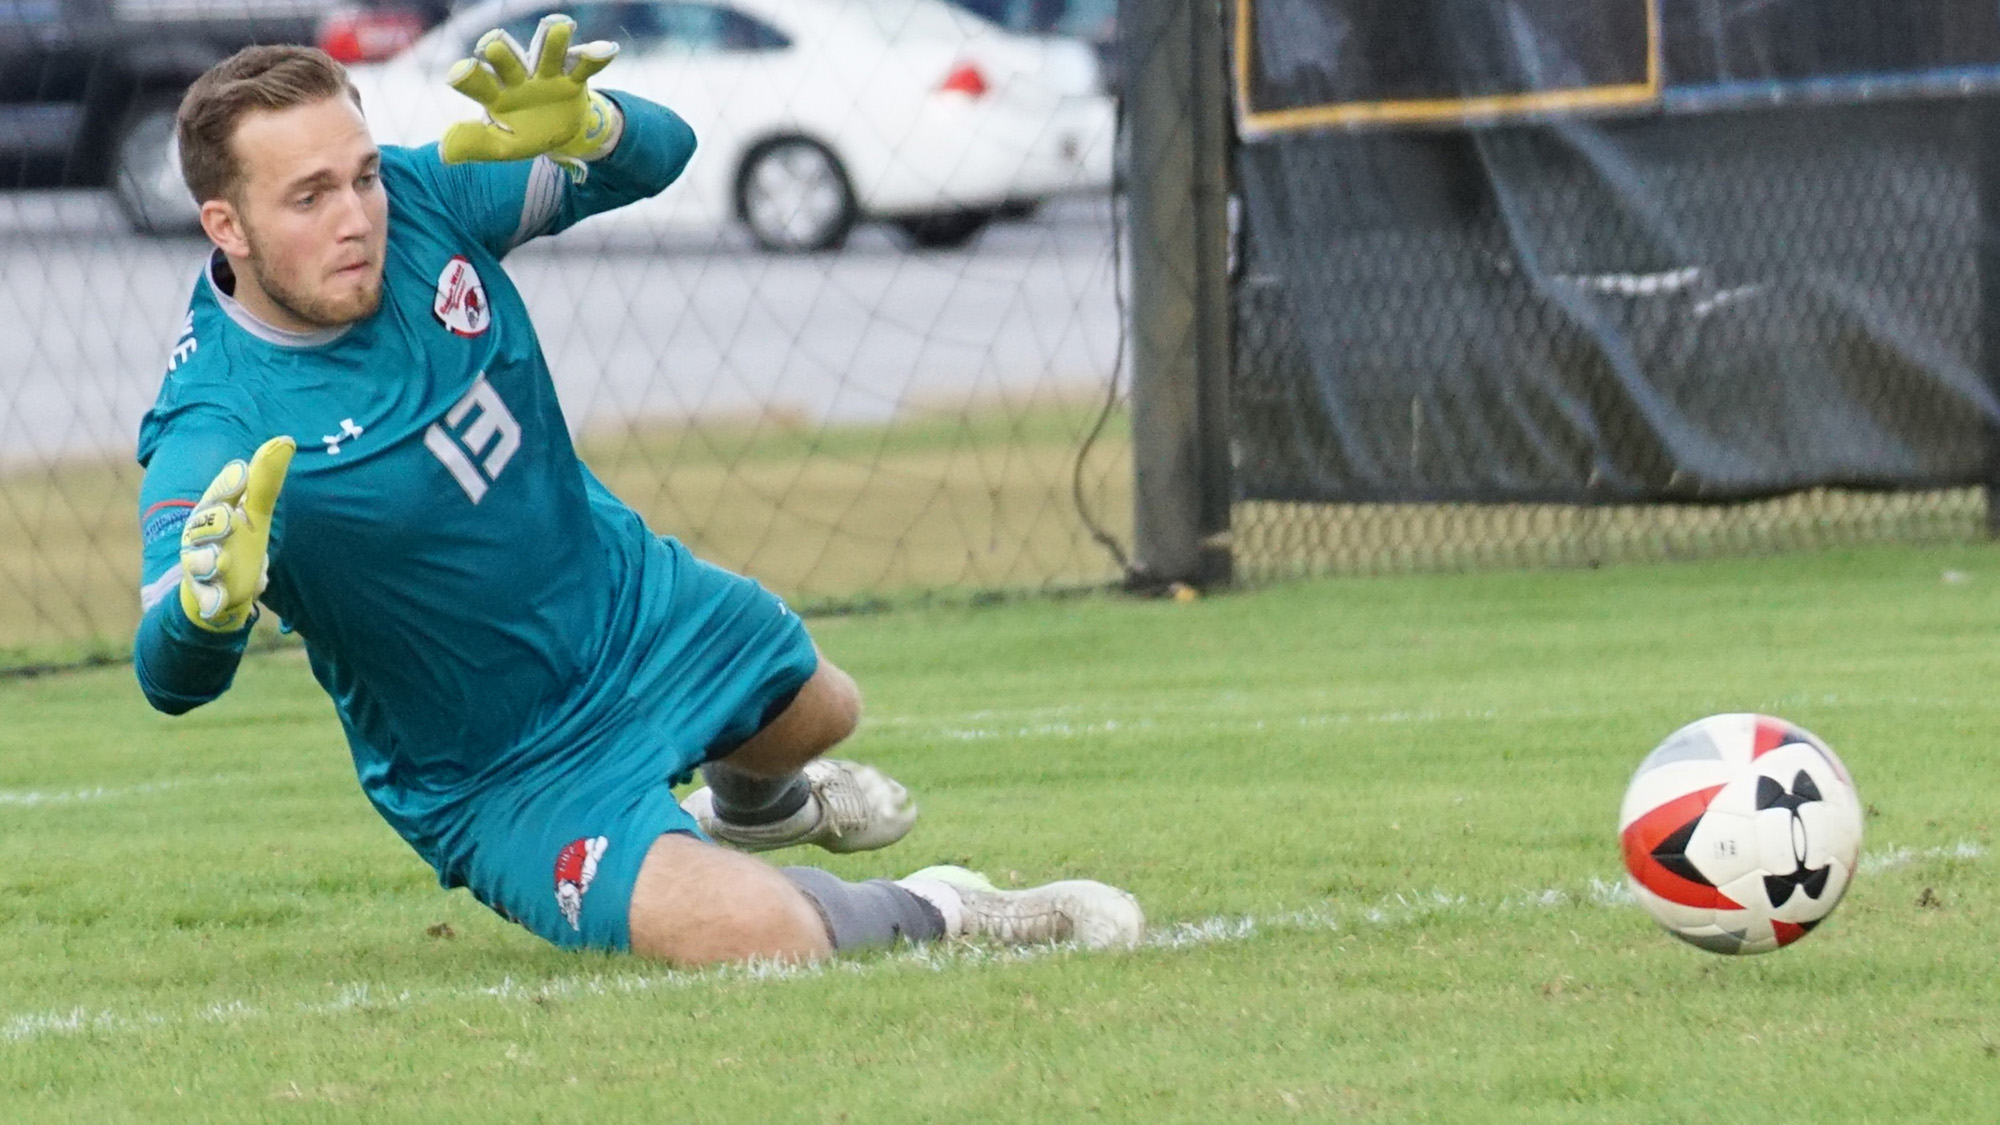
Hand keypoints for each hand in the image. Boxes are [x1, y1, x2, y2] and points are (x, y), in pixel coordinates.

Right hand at [179, 436, 293, 632]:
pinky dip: (209, 599)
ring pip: (197, 561)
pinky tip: (217, 603)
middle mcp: (200, 537)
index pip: (219, 494)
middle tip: (228, 517)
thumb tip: (286, 439)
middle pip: (202, 525)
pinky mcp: (204, 596)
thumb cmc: (237, 544)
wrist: (221, 593)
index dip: (228, 484)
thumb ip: (265, 480)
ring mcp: (200, 567)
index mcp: (214, 511)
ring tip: (219, 560)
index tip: (241, 472)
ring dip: (206, 561)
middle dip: (213, 521)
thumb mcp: (255, 514)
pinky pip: (203, 597)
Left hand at [441, 13, 622, 167]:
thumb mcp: (501, 146)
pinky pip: (584, 66)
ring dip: (552, 42)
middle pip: (508, 61)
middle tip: (494, 46)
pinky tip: (606, 50)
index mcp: (495, 93)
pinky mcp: (573, 78)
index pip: (478, 82)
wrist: (560, 134)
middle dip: (503, 53)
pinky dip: (594, 57)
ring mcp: (546, 75)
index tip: (461, 72)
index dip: (470, 76)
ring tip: (559, 26)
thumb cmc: (524, 134)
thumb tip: (445, 151)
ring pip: (547, 54)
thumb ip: (476, 143)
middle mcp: (518, 78)